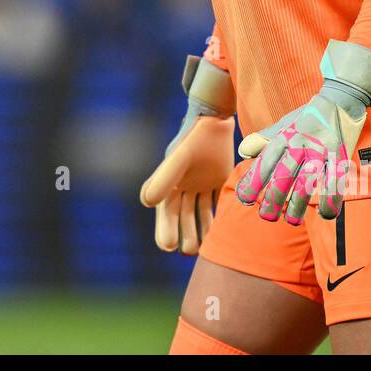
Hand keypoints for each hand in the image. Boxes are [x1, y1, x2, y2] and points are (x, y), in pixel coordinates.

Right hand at [140, 56, 234, 254]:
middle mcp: (183, 186)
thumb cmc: (193, 138)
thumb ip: (164, 178)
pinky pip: (218, 204)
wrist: (215, 119)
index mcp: (169, 183)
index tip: (168, 247)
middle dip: (185, 234)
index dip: (165, 230)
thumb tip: (145, 204)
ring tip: (207, 248)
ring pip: (201, 214)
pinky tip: (225, 232)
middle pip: (183, 217)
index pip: (165, 212)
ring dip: (203, 230)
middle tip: (189, 251)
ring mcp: (201, 185)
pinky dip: (220, 217)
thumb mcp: (178, 159)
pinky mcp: (219, 181)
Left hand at [235, 87, 365, 224]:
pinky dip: (330, 200)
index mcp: (284, 136)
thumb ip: (264, 139)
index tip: (245, 199)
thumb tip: (243, 151)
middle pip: (283, 176)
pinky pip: (335, 182)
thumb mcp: (283, 124)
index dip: (253, 182)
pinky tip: (325, 214)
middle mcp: (300, 143)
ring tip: (292, 221)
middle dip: (273, 199)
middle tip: (267, 217)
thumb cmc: (308, 116)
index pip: (264, 162)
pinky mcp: (340, 156)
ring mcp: (321, 150)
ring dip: (298, 205)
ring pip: (306, 183)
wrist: (341, 98)